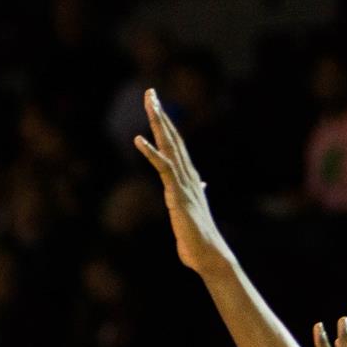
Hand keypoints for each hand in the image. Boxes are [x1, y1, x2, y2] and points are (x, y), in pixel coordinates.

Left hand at [134, 89, 229, 274]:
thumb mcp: (194, 208)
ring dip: (158, 123)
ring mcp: (183, 183)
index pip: (176, 143)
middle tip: (150, 92)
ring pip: (169, 146)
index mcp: (189, 176)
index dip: (166, 123)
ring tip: (149, 103)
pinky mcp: (176, 194)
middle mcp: (187, 174)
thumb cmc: (199, 235)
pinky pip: (162, 168)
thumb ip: (197, 192)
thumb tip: (203, 183)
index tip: (157, 104)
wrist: (209, 254)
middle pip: (173, 137)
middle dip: (161, 114)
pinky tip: (138, 139)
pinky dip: (150, 153)